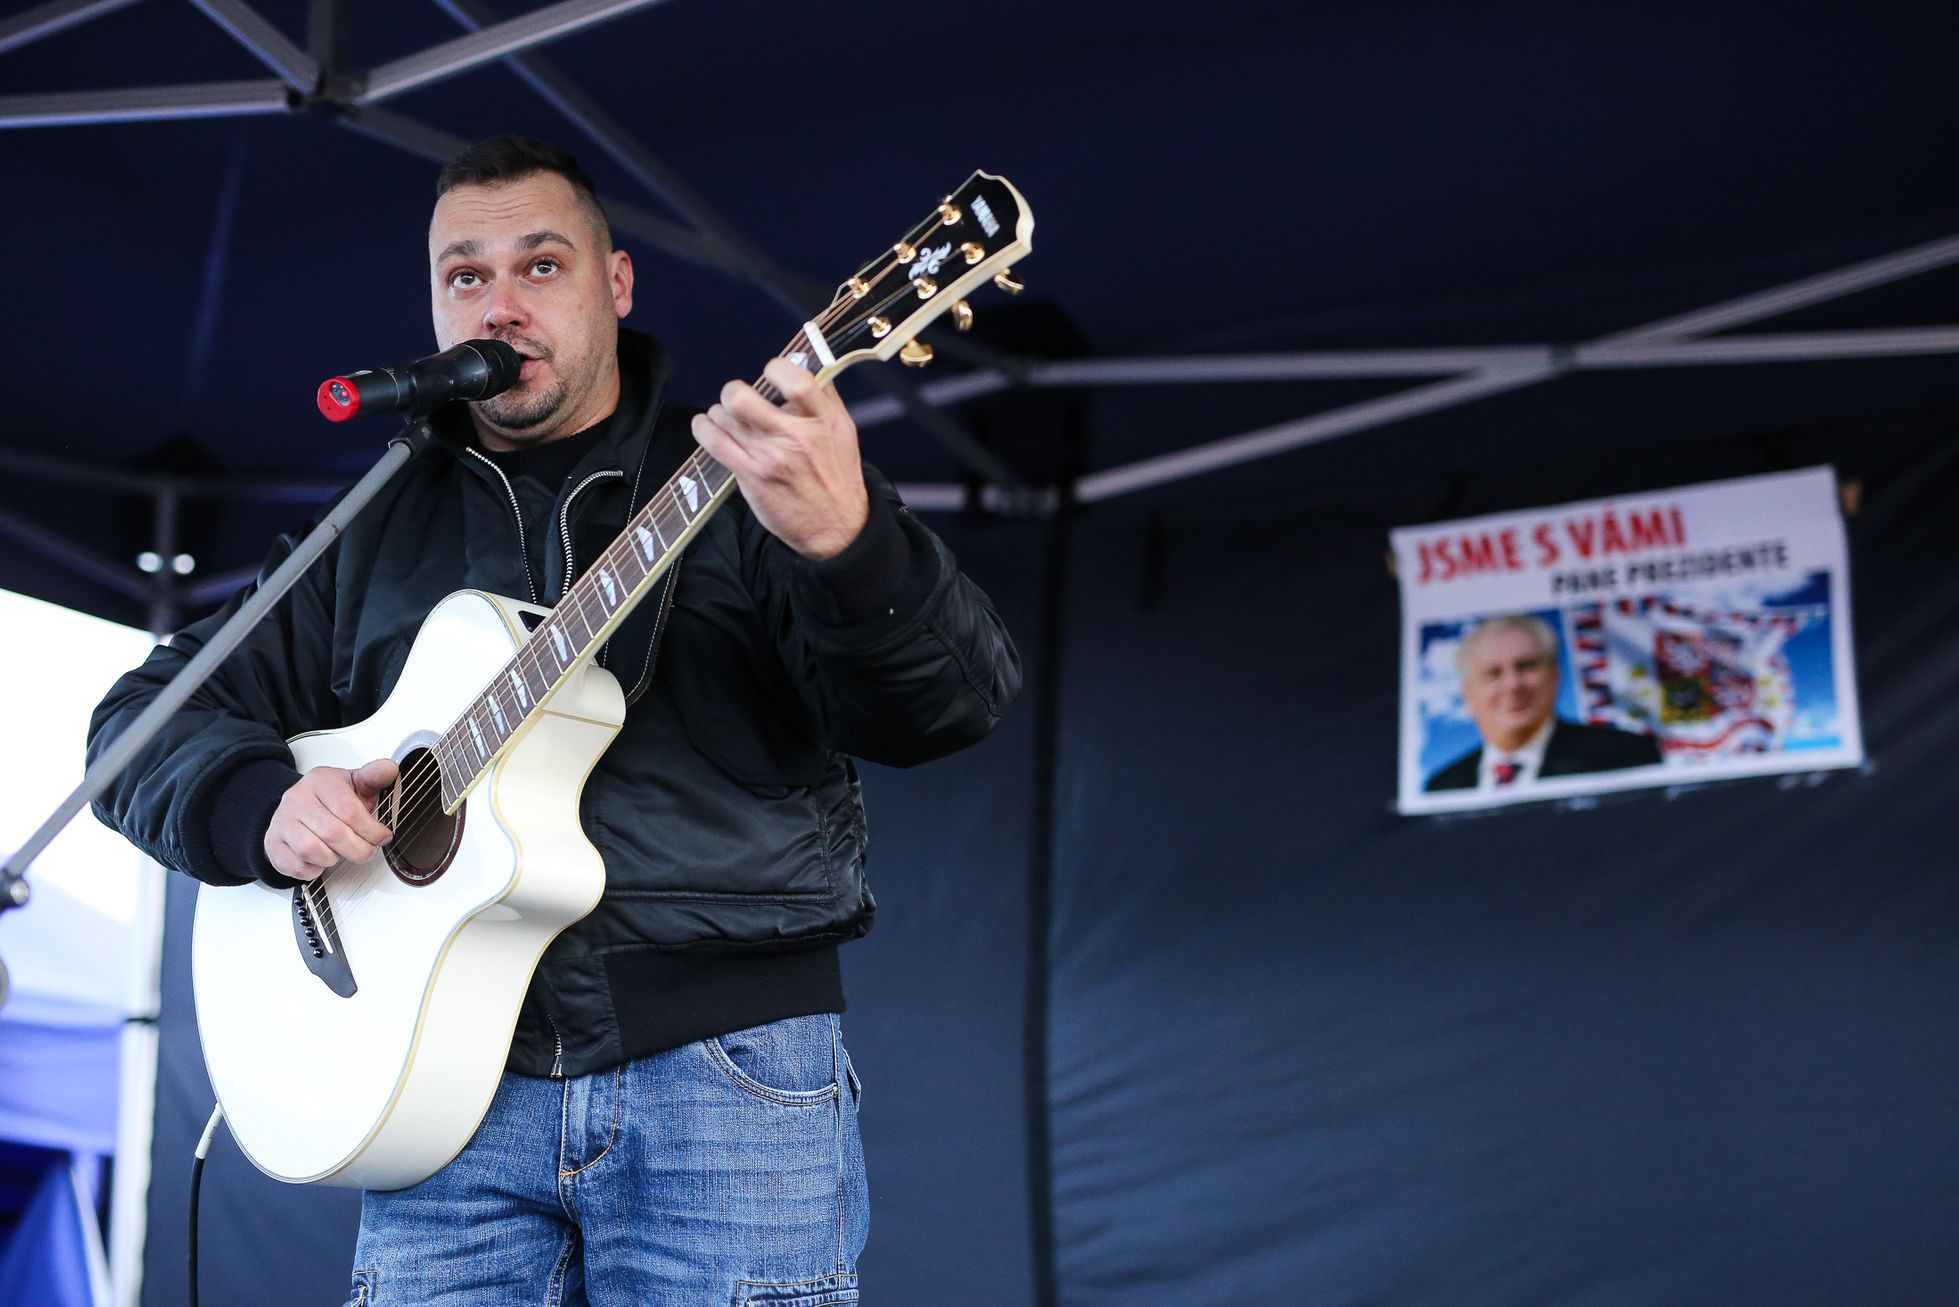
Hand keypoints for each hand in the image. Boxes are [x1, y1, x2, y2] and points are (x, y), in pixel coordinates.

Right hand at [264, 759, 396, 881]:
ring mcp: (282, 822)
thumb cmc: (330, 800)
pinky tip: (321, 860)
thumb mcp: (355, 783)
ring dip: (334, 858)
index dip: (371, 830)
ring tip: (340, 852)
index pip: (349, 811)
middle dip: (358, 849)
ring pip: (312, 851)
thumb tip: (389, 769)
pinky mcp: (273, 844)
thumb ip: (374, 777)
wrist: (296, 809)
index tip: (382, 837)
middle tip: (366, 851)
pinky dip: (314, 869)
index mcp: (320, 781)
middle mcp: (297, 799)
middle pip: (333, 834)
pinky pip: (296, 866)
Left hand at [690, 359, 869, 559]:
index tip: (770, 374)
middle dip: (734, 392)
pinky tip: (707, 427)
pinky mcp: (751, 476)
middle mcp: (796, 436)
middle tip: (739, 400)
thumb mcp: (843, 431)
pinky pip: (714, 441)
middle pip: (743, 397)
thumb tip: (803, 364)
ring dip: (720, 414)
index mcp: (823, 420)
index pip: (796, 378)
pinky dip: (704, 429)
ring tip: (727, 420)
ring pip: (724, 416)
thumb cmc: (836, 479)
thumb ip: (823, 398)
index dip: (775, 369)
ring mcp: (771, 457)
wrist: (837, 528)